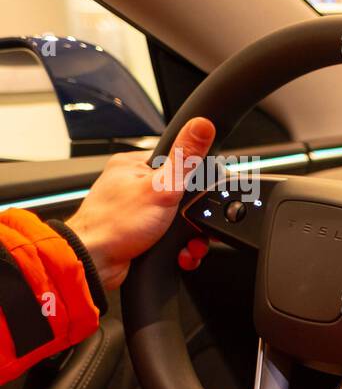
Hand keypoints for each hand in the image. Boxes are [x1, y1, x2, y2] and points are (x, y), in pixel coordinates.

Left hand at [67, 117, 215, 288]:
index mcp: (135, 165)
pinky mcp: (141, 234)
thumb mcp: (161, 187)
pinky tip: (177, 253)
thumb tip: (202, 125)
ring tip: (186, 245)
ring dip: (190, 238)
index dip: (196, 181)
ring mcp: (138, 211)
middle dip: (194, 218)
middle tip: (193, 227)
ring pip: (180, 221)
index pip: (178, 162)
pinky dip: (180, 249)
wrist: (93, 263)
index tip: (202, 196)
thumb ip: (184, 157)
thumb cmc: (114, 224)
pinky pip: (172, 239)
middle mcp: (135, 186)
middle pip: (183, 197)